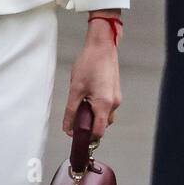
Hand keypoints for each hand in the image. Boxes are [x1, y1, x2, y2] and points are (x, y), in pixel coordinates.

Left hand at [62, 10, 120, 138]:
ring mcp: (116, 98)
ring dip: (92, 114)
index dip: (87, 137)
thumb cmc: (89, 65)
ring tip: (80, 101)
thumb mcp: (75, 89)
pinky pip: (106, 106)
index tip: (76, 136)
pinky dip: (96, 106)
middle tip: (74, 115)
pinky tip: (87, 95)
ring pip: (104, 115)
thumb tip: (68, 128)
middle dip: (88, 124)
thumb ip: (71, 110)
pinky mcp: (115, 93)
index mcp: (104, 105)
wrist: (102, 48)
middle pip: (101, 124)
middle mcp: (114, 104)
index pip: (98, 132)